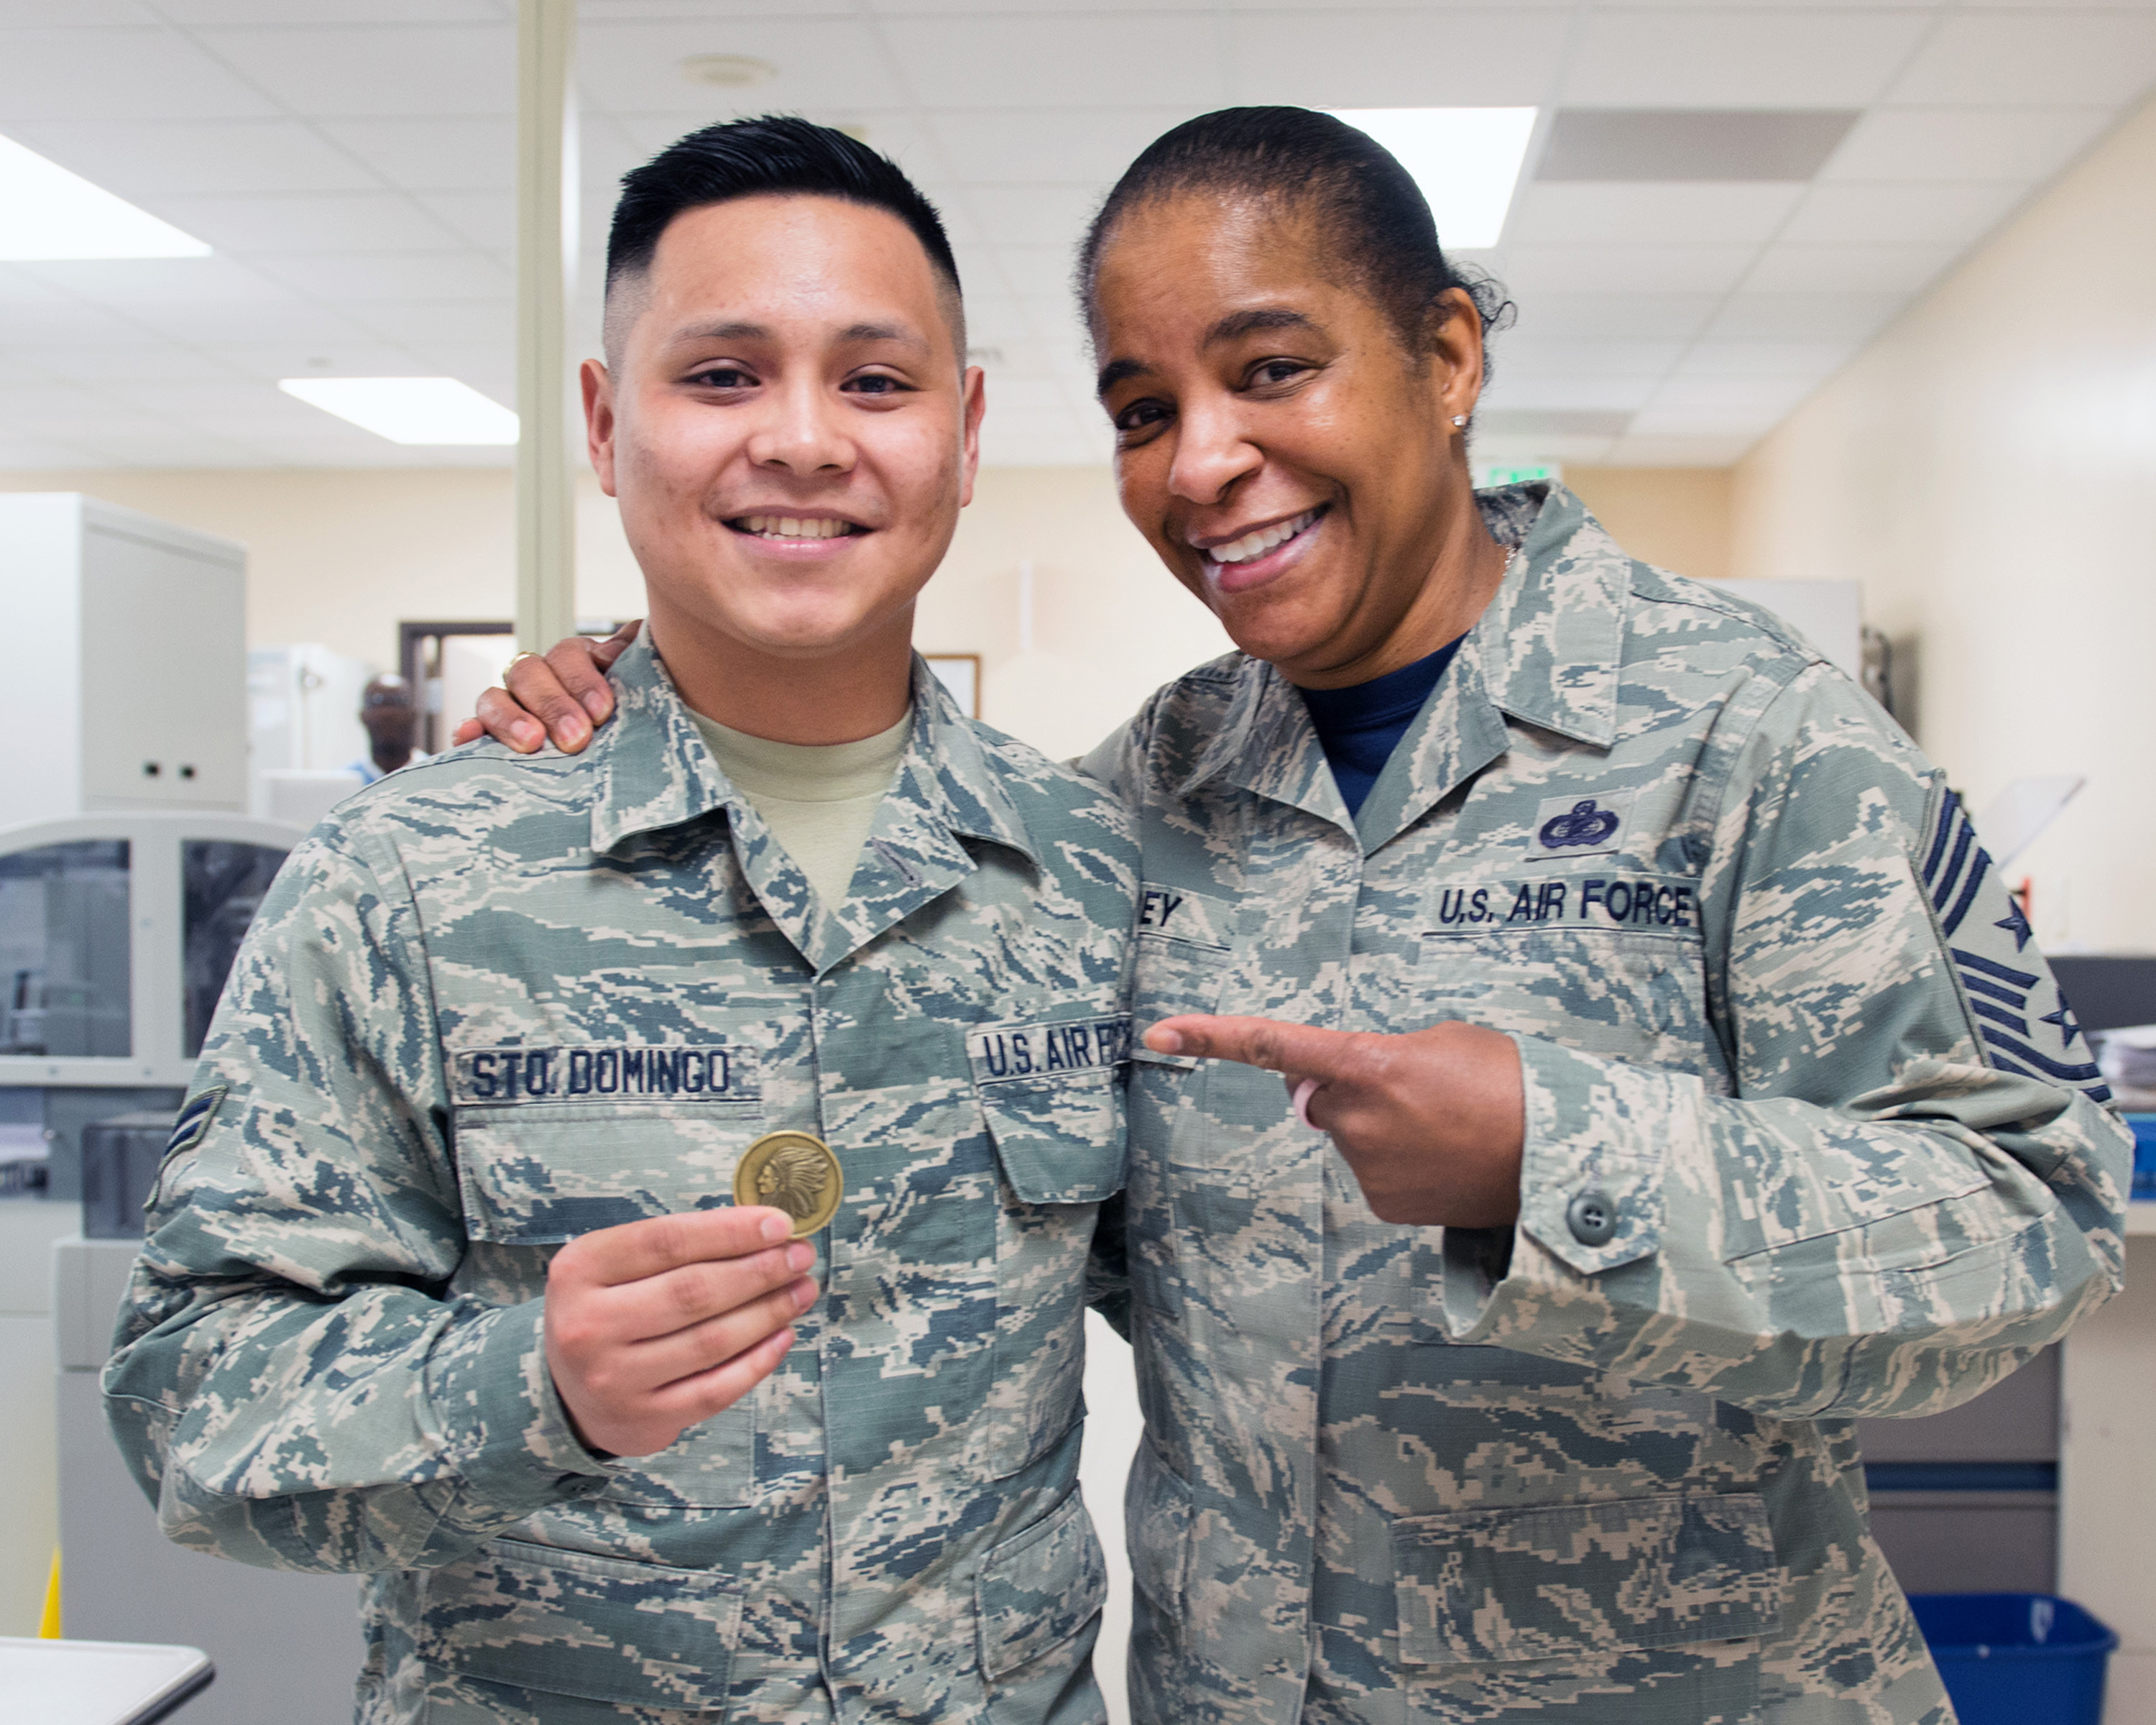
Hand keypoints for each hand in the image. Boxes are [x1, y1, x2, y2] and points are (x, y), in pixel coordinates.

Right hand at [452, 620, 641, 754]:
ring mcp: (509, 708)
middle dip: (552, 705)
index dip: (582, 680)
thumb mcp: (636, 689)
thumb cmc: (627, 722)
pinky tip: (468, 736)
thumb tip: (633, 635)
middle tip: (575, 738)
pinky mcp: (488, 740)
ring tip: (531, 742)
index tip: (603, 711)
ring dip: (510, 718)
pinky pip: (470, 730)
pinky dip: (468, 732)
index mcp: (573, 663)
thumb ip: (634, 659)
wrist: (620, 765)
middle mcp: (537, 681)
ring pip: (495, 698)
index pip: (568, 656)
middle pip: (529, 673)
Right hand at [543, 1204, 817, 1457]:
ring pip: (710, 1341)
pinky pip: (715, 1390)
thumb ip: (677, 1246)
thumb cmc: (609, 1309)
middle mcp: (589, 1325)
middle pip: (693, 1291)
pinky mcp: (642, 1419)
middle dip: (760, 1271)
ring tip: (802, 1290)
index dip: (730, 1231)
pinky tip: (783, 1336)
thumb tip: (765, 1229)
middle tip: (801, 1257)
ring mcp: (614, 1378)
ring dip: (768, 1312)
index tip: (781, 1224)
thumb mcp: (616, 1265)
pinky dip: (757, 1361)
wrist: (569, 1391)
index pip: (667, 1240)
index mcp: (581, 1269)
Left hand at [1143, 1016, 1524, 1227]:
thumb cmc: (1508, 1083)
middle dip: (1349, 1090)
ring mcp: (1366, 1167)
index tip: (1162, 1031)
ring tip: (1445, 1126)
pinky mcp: (1383, 1205)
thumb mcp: (1443, 1039)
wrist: (1557, 1156)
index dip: (1211, 1036)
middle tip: (1418, 1092)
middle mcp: (1354, 1120)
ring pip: (1350, 1134)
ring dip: (1383, 1127)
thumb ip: (1379, 1052)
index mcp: (1367, 1064)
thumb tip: (1351, 1080)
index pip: (1272, 1046)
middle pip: (1319, 1095)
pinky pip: (1373, 1170)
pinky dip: (1399, 1162)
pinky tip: (1443, 1157)